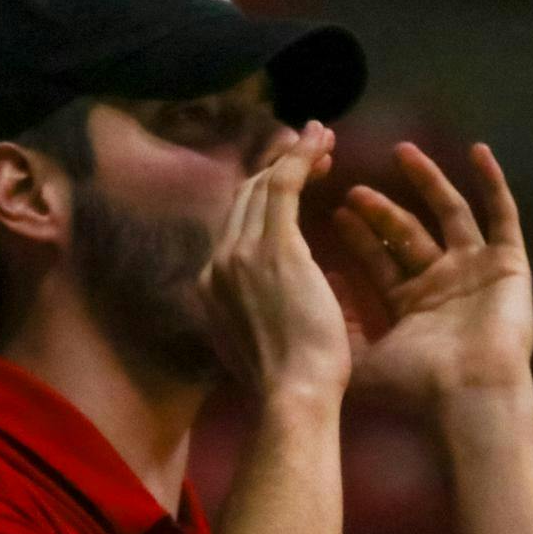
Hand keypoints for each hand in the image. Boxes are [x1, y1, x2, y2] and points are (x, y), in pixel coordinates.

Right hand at [198, 121, 351, 401]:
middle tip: (310, 147)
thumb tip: (268, 296)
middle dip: (277, 168)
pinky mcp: (275, 247)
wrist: (290, 396)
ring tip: (320, 136)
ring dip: (292, 155)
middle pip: (244, 199)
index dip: (262, 196)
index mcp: (211, 286)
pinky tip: (321, 141)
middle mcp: (217, 261)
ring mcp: (241, 252)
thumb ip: (254, 309)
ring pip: (263, 186)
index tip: (290, 182)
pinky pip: (285, 186)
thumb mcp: (258, 340)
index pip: (235, 225)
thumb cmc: (288, 384)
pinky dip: (302, 158)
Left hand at [332, 141, 532, 403]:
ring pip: (451, 214)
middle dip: (381, 210)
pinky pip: (503, 215)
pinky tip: (478, 150)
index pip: (381, 260)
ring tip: (401, 151)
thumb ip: (339, 323)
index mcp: (412, 308)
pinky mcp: (509, 266)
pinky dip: (493, 183)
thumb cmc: (415, 387)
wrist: (469, 397)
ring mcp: (478, 273)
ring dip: (428, 182)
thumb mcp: (361, 358)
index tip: (336, 210)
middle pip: (410, 235)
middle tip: (353, 188)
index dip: (360, 235)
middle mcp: (445, 286)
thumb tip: (319, 283)